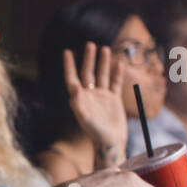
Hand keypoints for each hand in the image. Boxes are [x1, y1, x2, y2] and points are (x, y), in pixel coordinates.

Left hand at [63, 43, 128, 167]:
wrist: (111, 142)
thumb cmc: (95, 133)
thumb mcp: (85, 117)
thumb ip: (78, 102)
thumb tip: (73, 87)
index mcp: (79, 99)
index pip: (72, 78)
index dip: (69, 65)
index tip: (67, 52)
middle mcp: (89, 96)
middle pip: (87, 73)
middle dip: (88, 59)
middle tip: (90, 44)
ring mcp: (102, 97)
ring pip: (102, 76)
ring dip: (102, 63)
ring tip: (104, 48)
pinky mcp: (113, 100)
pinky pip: (115, 83)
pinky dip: (117, 74)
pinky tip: (119, 64)